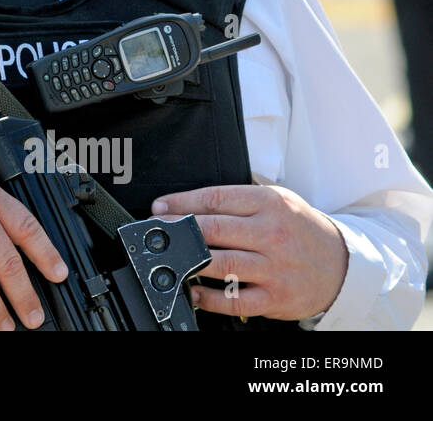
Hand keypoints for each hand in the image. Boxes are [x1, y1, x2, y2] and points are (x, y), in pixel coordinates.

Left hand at [152, 184, 347, 320]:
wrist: (343, 264)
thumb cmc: (301, 229)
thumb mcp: (278, 201)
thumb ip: (239, 200)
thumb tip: (190, 202)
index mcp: (269, 205)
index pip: (216, 199)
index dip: (182, 203)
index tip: (160, 208)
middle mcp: (271, 235)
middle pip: (213, 229)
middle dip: (177, 229)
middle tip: (156, 230)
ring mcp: (274, 268)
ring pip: (220, 263)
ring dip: (188, 261)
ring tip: (168, 258)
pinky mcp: (276, 298)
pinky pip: (234, 300)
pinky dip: (209, 298)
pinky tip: (193, 291)